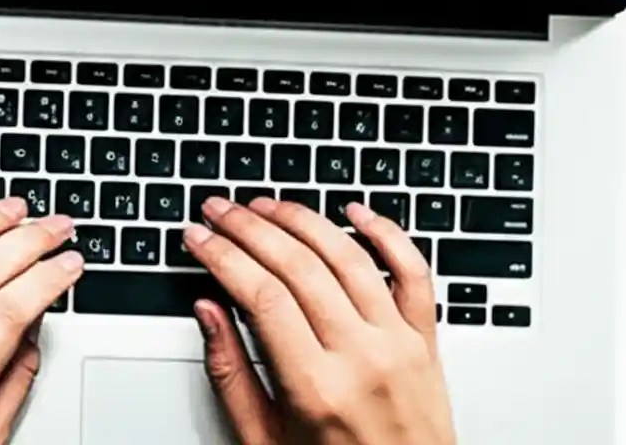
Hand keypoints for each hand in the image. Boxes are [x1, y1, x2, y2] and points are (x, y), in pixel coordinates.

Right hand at [186, 197, 455, 444]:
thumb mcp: (263, 441)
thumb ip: (231, 374)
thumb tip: (208, 311)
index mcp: (316, 388)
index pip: (261, 294)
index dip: (223, 255)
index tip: (199, 237)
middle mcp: (362, 358)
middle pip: (300, 266)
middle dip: (251, 228)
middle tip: (220, 210)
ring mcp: (399, 344)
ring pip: (349, 256)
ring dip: (303, 220)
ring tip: (266, 205)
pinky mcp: (427, 341)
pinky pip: (414, 271)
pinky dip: (387, 233)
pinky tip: (355, 211)